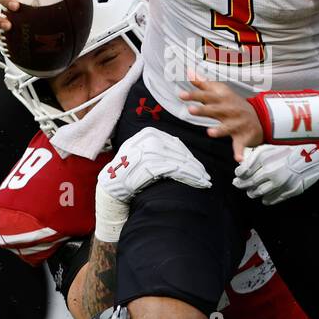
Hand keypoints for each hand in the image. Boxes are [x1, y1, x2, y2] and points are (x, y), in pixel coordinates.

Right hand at [95, 128, 210, 242]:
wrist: (112, 185)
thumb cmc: (128, 171)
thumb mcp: (141, 152)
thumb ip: (158, 148)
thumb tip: (180, 154)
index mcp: (149, 133)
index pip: (175, 144)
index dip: (189, 157)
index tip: (198, 167)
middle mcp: (151, 139)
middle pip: (180, 153)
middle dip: (195, 166)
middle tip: (206, 176)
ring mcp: (151, 151)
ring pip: (181, 162)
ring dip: (196, 173)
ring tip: (205, 182)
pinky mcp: (153, 164)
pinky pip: (177, 170)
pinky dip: (190, 177)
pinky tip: (198, 182)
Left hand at [179, 73, 263, 160]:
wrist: (260, 117)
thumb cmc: (234, 104)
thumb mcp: (221, 92)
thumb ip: (204, 84)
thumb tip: (189, 72)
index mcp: (223, 100)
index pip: (207, 96)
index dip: (194, 95)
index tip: (181, 95)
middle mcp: (229, 111)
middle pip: (215, 110)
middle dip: (204, 110)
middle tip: (191, 110)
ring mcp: (237, 124)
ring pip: (227, 128)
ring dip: (220, 130)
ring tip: (210, 133)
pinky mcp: (243, 137)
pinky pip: (240, 146)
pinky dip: (240, 152)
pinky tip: (239, 159)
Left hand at [233, 141, 318, 204]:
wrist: (317, 151)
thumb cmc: (294, 147)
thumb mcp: (272, 146)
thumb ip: (256, 156)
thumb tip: (243, 166)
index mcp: (265, 158)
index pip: (244, 171)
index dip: (239, 175)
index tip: (238, 176)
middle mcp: (271, 171)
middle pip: (249, 183)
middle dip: (242, 185)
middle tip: (239, 184)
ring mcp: (280, 182)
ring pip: (259, 193)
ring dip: (253, 193)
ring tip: (252, 191)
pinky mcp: (289, 190)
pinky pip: (272, 199)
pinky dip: (266, 199)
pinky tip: (265, 197)